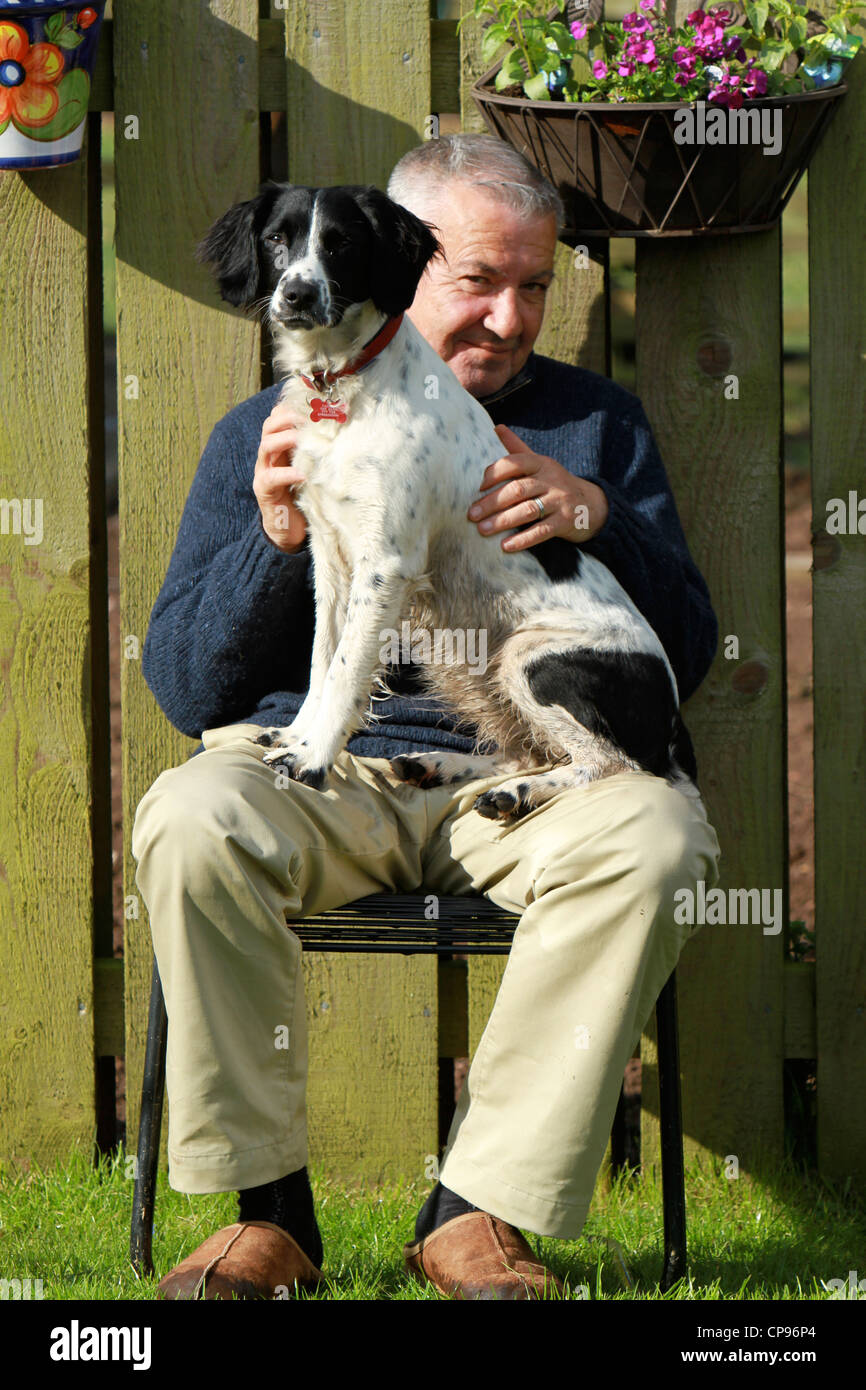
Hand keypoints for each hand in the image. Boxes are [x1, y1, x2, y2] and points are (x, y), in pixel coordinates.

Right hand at [253, 402, 308, 552]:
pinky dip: (286, 473)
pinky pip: (270, 477)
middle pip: (270, 426)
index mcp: (281, 446)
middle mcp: (269, 455)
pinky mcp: (264, 491)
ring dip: (286, 439)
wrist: (290, 529)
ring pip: (266, 446)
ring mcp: (263, 472)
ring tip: (304, 440)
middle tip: (311, 420)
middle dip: (290, 418)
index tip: (319, 407)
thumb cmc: (306, 494)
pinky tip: (302, 474)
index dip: (295, 409)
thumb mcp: (314, 467)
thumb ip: (320, 450)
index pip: (279, 417)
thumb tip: (346, 430)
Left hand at [467, 424, 608, 550]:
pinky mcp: (566, 521)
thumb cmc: (556, 484)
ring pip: (527, 510)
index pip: (514, 462)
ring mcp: (560, 501)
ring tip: (482, 530)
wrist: (592, 505)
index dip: (494, 473)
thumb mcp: (540, 464)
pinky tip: (506, 546)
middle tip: (472, 515)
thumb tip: (497, 427)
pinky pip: (541, 531)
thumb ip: (517, 449)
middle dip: (492, 502)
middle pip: (517, 489)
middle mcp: (551, 480)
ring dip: (502, 521)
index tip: (477, 487)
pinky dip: (523, 539)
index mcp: (541, 463)